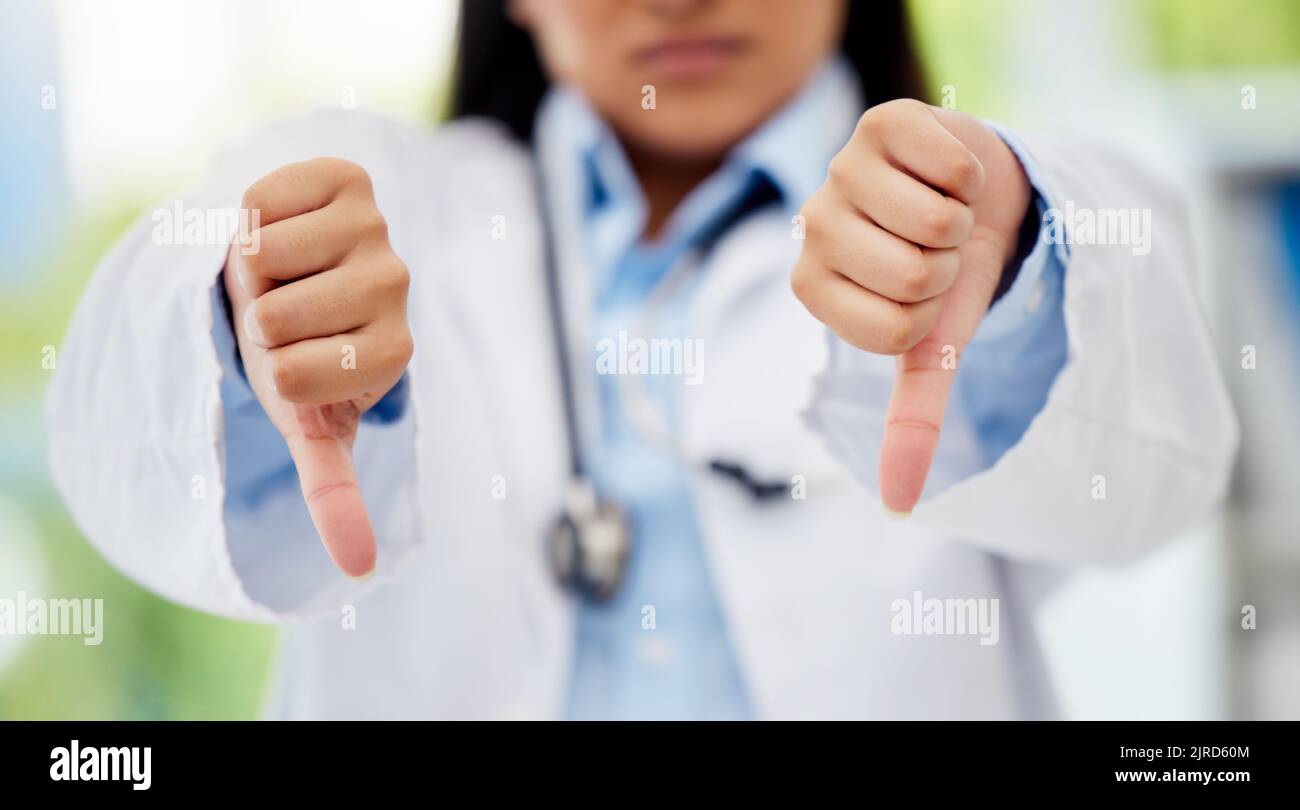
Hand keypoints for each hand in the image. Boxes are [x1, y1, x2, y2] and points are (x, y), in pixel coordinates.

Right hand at [224, 157, 411, 577]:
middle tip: (284, 312)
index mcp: (392, 355)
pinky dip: (253, 218)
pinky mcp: (350, 180)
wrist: (298, 275)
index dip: (267, 369)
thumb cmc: (299, 353)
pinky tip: (286, 228)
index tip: (295, 359)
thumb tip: (361, 571)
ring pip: (261, 260)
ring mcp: (379, 230)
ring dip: (250, 269)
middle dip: (255, 319)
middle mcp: (398, 288)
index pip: (288, 379)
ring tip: (283, 274)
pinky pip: (263, 203)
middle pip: (270, 320)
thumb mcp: (310, 422)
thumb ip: (334, 490)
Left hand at [792, 100, 1030, 515]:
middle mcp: (811, 225)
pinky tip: (948, 172)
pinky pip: (950, 166)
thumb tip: (898, 507)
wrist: (976, 199)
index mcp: (811, 286)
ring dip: (960, 223)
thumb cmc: (943, 277)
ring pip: (933, 223)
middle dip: (946, 270)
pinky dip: (970, 176)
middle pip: (912, 278)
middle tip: (933, 250)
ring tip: (939, 212)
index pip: (892, 330)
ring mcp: (841, 168)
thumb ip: (912, 421)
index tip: (919, 295)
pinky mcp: (882, 121)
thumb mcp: (931, 351)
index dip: (928, 317)